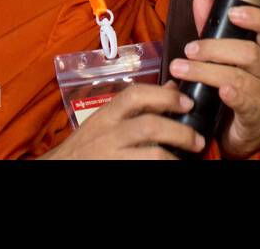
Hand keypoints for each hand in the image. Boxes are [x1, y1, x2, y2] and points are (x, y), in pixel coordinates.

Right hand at [39, 82, 203, 159]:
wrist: (62, 167)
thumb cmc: (88, 143)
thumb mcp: (107, 120)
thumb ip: (137, 106)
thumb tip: (173, 88)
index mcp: (107, 114)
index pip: (135, 95)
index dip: (165, 97)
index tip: (187, 103)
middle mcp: (108, 134)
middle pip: (149, 126)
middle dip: (180, 132)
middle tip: (198, 140)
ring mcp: (112, 156)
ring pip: (152, 155)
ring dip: (175, 158)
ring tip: (186, 160)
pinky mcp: (117, 171)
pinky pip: (146, 169)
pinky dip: (164, 167)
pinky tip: (170, 168)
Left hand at [166, 0, 259, 158]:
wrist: (239, 129)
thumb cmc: (234, 86)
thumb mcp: (222, 54)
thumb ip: (212, 26)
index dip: (257, 19)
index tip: (234, 13)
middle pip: (250, 53)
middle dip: (215, 48)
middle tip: (189, 50)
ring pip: (240, 77)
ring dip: (206, 71)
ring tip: (181, 69)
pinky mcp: (255, 116)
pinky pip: (247, 104)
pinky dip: (233, 96)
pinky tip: (221, 91)